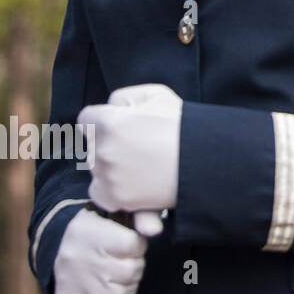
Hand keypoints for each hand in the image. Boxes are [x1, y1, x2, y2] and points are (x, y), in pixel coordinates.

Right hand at [53, 208, 147, 293]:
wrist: (59, 255)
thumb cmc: (95, 232)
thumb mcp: (111, 214)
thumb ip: (140, 217)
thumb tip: (155, 229)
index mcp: (89, 232)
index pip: (132, 244)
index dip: (139, 246)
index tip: (133, 246)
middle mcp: (79, 258)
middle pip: (130, 271)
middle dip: (136, 267)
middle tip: (128, 262)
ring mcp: (76, 284)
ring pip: (122, 293)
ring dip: (129, 286)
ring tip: (121, 277)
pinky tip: (112, 291)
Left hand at [80, 84, 181, 214]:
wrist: (206, 160)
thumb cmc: (185, 125)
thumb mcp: (158, 95)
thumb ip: (123, 97)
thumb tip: (109, 108)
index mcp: (110, 122)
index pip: (86, 119)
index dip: (104, 120)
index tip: (120, 126)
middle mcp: (103, 150)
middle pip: (92, 145)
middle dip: (108, 143)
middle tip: (138, 146)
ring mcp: (108, 176)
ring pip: (95, 168)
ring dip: (110, 166)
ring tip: (142, 163)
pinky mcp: (115, 198)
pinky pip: (98, 193)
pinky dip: (110, 189)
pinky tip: (133, 180)